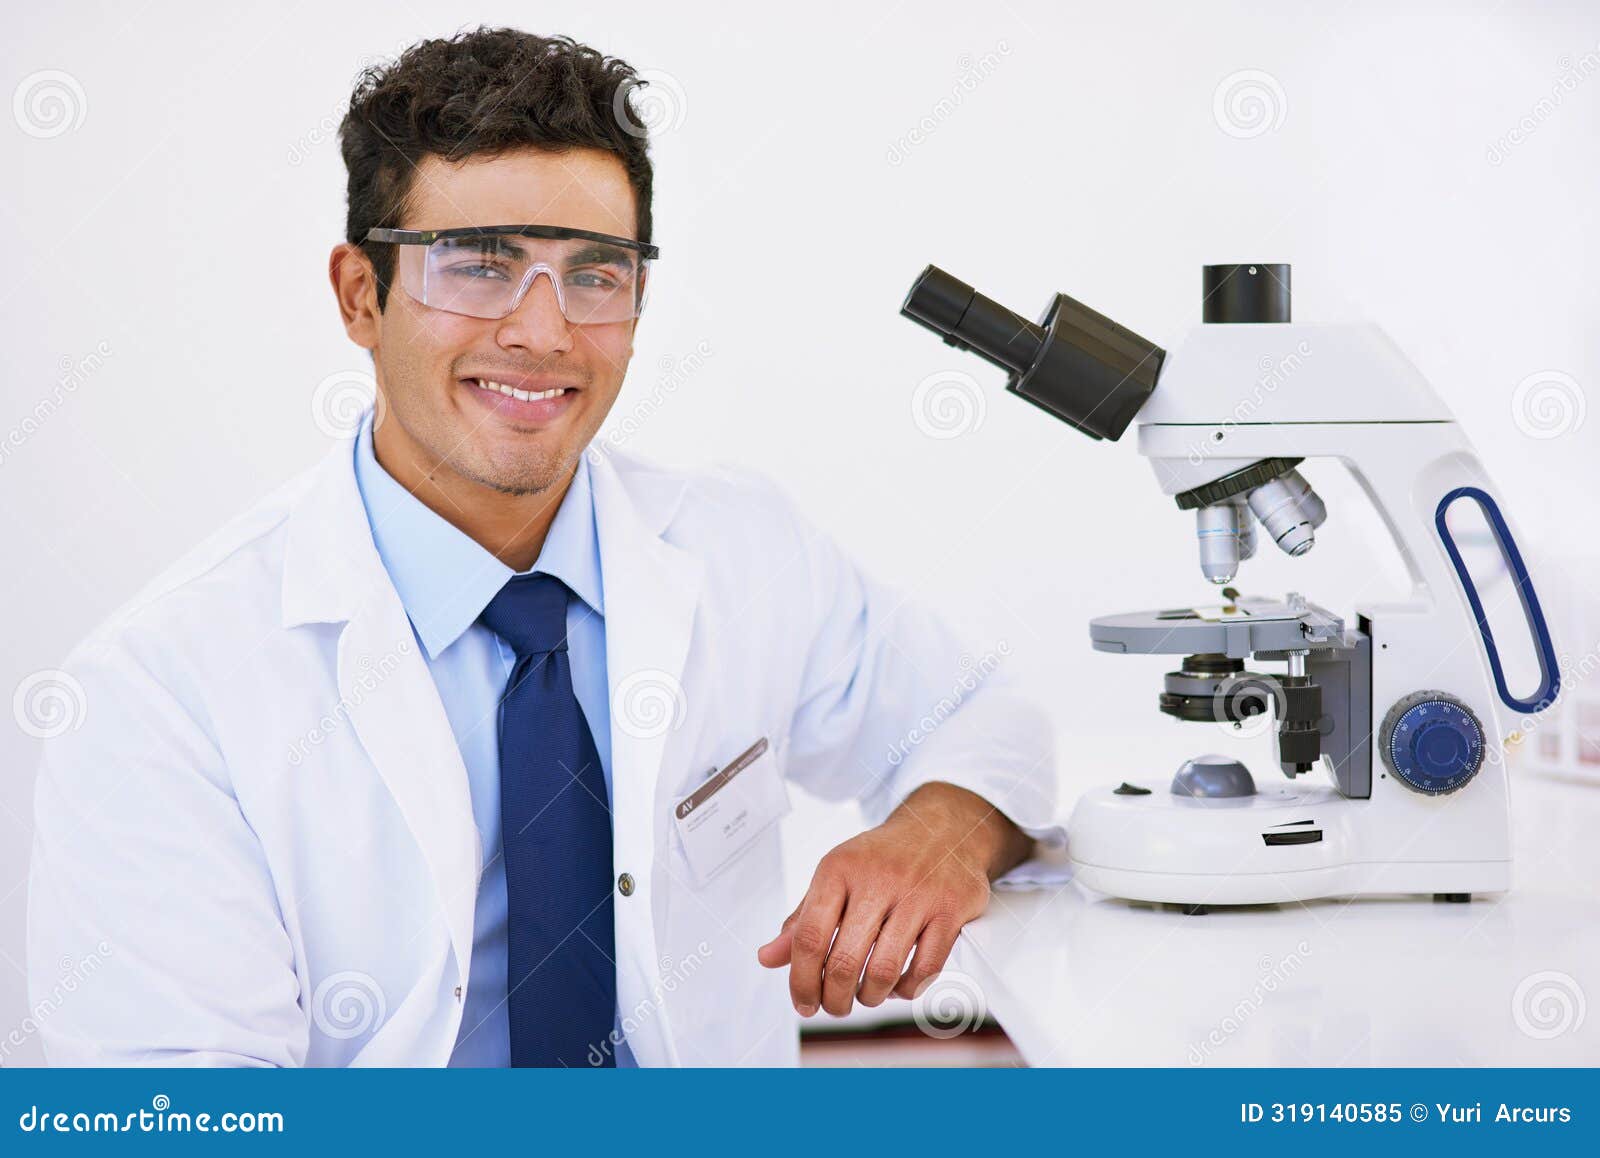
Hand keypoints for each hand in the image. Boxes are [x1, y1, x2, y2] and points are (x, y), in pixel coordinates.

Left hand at [756, 781, 1031, 1016]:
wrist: (942, 827)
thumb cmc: (880, 859)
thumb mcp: (836, 876)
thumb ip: (802, 919)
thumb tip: (766, 959)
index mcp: (838, 869)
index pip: (809, 938)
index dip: (801, 981)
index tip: (804, 1004)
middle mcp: (877, 879)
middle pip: (845, 962)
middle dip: (835, 999)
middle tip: (835, 1007)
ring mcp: (918, 894)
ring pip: (884, 971)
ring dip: (870, 997)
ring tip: (866, 996)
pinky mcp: (951, 909)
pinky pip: (926, 969)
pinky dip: (908, 989)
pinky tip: (899, 986)